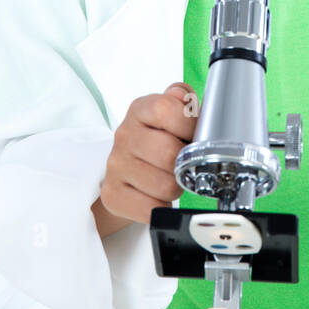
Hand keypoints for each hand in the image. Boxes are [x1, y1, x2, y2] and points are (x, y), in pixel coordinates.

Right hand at [95, 83, 199, 230]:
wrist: (129, 169)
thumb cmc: (160, 140)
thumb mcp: (174, 113)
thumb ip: (185, 100)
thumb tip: (185, 99)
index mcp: (141, 110)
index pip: (167, 110)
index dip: (190, 125)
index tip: (195, 135)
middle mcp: (124, 135)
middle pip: (170, 154)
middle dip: (186, 164)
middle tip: (184, 164)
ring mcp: (116, 165)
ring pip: (165, 186)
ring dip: (176, 188)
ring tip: (171, 180)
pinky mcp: (113, 194)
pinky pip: (151, 209)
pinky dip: (163, 206)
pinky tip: (159, 196)